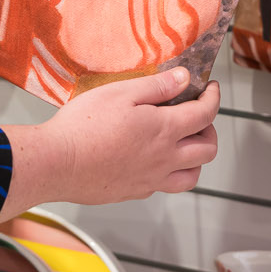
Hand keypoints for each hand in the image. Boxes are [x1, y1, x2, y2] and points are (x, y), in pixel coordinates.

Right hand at [2, 68, 220, 213]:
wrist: (57, 163)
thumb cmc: (84, 125)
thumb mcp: (121, 92)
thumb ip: (157, 86)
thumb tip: (184, 79)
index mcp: (164, 130)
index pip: (205, 114)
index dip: (213, 98)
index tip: (210, 88)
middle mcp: (164, 159)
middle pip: (207, 150)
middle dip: (210, 129)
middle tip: (198, 116)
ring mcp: (150, 179)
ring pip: (192, 176)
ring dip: (196, 158)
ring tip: (183, 143)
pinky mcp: (133, 192)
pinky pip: (164, 186)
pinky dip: (170, 173)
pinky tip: (154, 160)